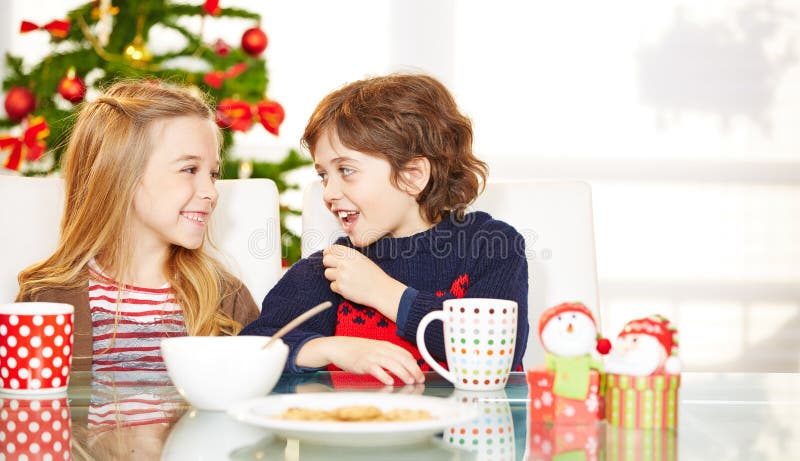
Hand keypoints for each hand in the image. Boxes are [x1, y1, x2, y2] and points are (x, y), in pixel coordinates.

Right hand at [304, 336, 424, 385]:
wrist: (339, 346)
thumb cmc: (357, 350)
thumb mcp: (375, 348)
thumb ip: (388, 355)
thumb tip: (402, 365)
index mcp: (386, 345)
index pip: (405, 354)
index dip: (414, 364)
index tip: (420, 374)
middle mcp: (381, 349)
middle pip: (402, 359)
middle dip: (413, 370)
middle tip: (419, 380)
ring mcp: (372, 356)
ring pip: (392, 364)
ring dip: (403, 373)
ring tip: (410, 381)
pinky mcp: (363, 363)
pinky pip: (376, 369)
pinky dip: (384, 375)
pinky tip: (390, 382)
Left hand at [322, 244, 405, 318]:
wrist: (381, 290)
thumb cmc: (374, 276)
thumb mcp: (362, 259)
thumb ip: (347, 256)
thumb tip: (333, 255)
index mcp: (351, 254)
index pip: (332, 249)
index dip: (328, 253)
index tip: (328, 255)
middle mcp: (345, 263)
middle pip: (326, 260)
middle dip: (329, 264)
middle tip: (335, 268)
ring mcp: (341, 275)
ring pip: (327, 273)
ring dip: (333, 277)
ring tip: (345, 279)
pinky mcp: (340, 287)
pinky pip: (332, 286)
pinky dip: (338, 287)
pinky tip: (348, 287)